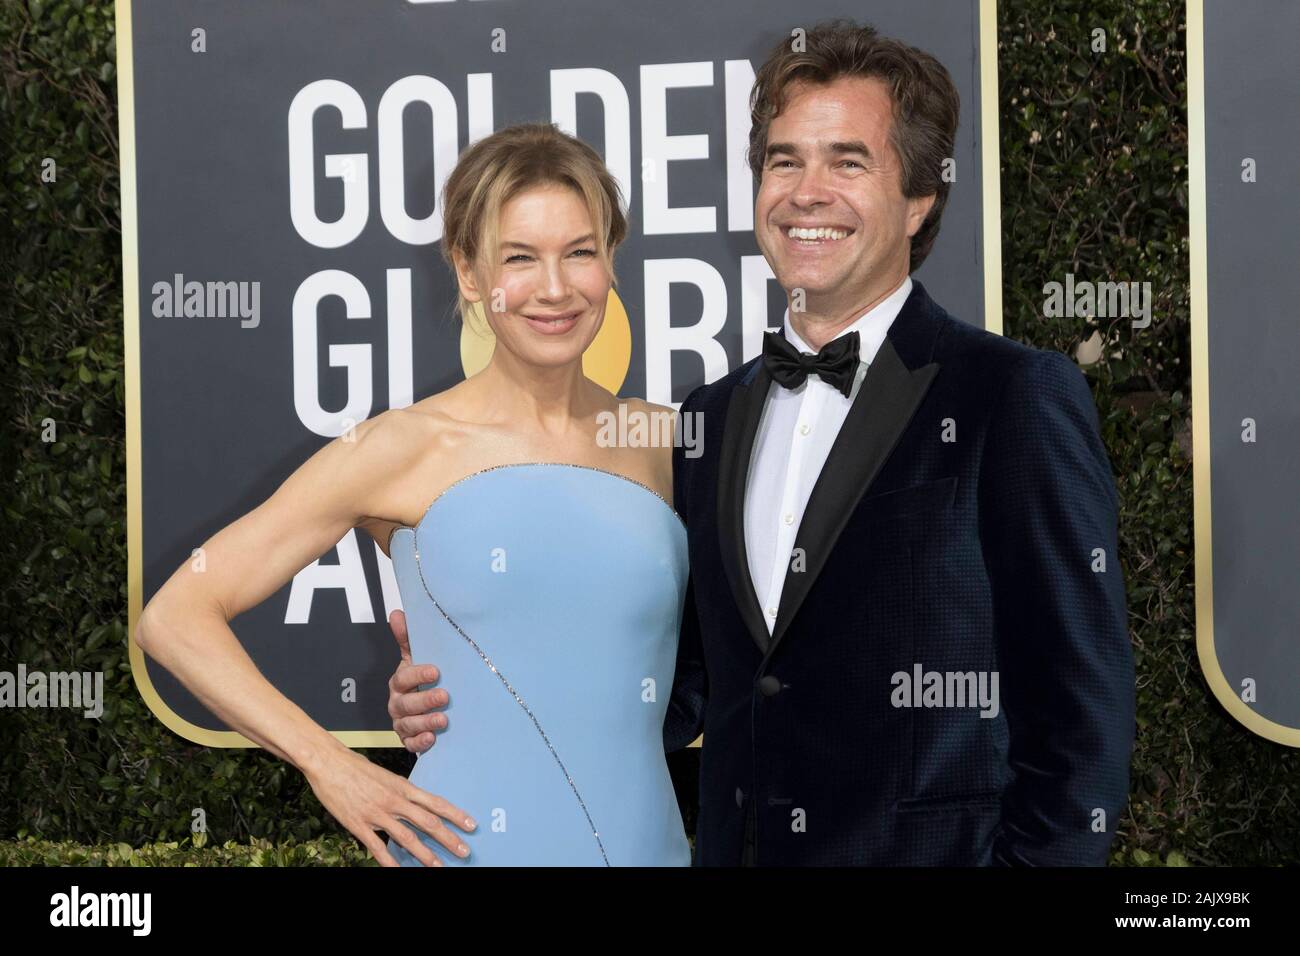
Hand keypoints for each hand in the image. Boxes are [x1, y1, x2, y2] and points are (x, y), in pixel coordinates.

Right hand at [304, 744, 475, 866]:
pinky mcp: (359, 825)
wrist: (328, 762)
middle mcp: (394, 800)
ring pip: (407, 838)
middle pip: (428, 822)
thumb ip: (401, 791)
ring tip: (439, 867)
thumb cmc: (356, 767)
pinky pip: (378, 847)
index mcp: (403, 786)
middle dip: (448, 839)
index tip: (471, 825)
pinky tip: (398, 871)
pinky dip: (390, 862)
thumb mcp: (386, 776)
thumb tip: (416, 803)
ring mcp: (377, 814)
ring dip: (425, 855)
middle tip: (464, 851)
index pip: (435, 802)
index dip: (455, 815)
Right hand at [387, 608, 448, 752]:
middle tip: (445, 696)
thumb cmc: (422, 679)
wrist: (425, 707)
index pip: (404, 678)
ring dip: (426, 722)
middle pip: (406, 704)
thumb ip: (407, 638)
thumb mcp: (416, 658)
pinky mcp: (409, 739)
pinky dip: (420, 742)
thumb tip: (397, 613)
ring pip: (409, 724)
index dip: (418, 675)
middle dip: (425, 700)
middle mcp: (397, 703)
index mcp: (399, 682)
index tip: (436, 672)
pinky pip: (411, 744)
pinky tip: (432, 739)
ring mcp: (402, 723)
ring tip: (443, 720)